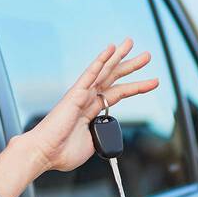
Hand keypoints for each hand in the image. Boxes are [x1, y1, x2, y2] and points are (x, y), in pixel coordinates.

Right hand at [22, 38, 159, 172]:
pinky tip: (111, 49)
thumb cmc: (62, 152)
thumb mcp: (91, 144)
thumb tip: (108, 135)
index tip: (152, 81)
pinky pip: (90, 74)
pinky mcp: (75, 94)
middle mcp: (87, 99)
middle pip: (113, 77)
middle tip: (146, 56)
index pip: (117, 93)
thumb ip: (101, 135)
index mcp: (90, 111)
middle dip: (130, 66)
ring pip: (104, 71)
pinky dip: (100, 60)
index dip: (135, 87)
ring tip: (131, 43)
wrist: (45, 153)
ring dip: (119, 57)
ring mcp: (81, 95)